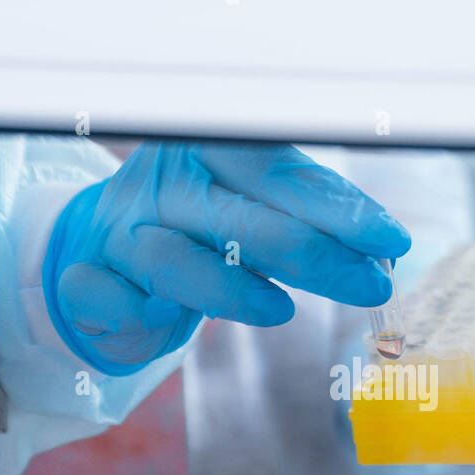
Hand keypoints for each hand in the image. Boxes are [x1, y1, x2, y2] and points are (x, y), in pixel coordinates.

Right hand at [43, 141, 411, 374]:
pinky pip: (104, 296)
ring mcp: (118, 234)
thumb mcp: (251, 213)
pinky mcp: (84, 282)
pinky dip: (131, 311)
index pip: (278, 173)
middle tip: (370, 284)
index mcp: (207, 153)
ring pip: (172, 258)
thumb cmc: (195, 231)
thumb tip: (382, 251)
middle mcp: (160, 185)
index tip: (390, 240)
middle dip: (312, 253)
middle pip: (238, 215)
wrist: (100, 254)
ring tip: (281, 312)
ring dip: (228, 286)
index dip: (335, 207)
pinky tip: (158, 321)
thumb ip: (307, 223)